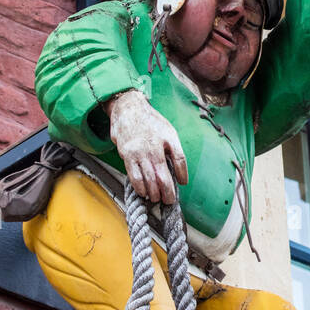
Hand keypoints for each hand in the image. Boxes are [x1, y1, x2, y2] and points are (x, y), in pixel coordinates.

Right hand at [104, 90, 187, 204]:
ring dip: (154, 192)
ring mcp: (140, 151)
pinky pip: (134, 176)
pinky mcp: (127, 155)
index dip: (182, 174)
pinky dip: (140, 187)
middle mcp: (154, 146)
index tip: (183, 183)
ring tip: (157, 198)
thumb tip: (178, 172)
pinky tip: (143, 192)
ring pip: (149, 179)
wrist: (128, 108)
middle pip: (163, 175)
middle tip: (169, 200)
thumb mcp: (168, 130)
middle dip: (167, 191)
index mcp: (168, 137)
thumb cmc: (150, 122)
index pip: (180, 159)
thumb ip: (173, 149)